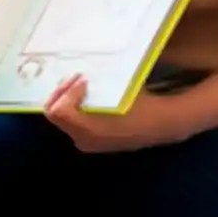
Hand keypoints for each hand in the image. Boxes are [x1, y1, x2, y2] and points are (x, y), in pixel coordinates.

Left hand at [45, 74, 186, 152]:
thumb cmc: (141, 104)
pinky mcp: (91, 142)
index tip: (82, 80)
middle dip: (62, 93)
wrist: (162, 124)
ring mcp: (86, 143)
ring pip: (61, 119)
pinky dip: (74, 108)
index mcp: (88, 130)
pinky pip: (71, 123)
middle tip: (76, 77)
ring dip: (67, 99)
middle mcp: (83, 140)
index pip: (59, 111)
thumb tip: (74, 74)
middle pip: (55, 114)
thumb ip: (92, 86)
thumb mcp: (116, 91)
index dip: (66, 92)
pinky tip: (85, 97)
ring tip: (79, 84)